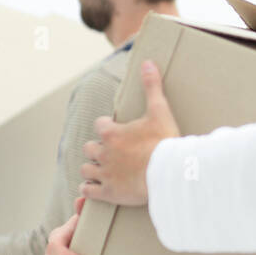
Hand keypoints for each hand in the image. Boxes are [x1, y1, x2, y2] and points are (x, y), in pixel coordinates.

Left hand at [79, 60, 178, 204]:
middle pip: (89, 148)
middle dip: (97, 149)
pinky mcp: (108, 192)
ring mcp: (104, 173)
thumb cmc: (164, 142)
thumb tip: (147, 63)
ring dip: (91, 169)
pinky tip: (94, 188)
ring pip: (86, 169)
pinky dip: (89, 189)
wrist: (169, 173)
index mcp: (112, 133)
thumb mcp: (160, 111)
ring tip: (101, 170)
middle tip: (109, 152)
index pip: (100, 126)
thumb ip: (152, 86)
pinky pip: (88, 190)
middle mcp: (104, 152)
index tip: (115, 131)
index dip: (107, 128)